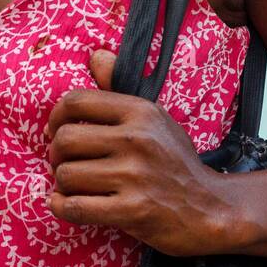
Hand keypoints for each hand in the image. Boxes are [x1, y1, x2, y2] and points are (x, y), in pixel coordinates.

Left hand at [44, 49, 238, 256]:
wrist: (210, 208)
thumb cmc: (175, 162)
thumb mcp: (155, 118)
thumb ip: (119, 89)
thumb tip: (96, 56)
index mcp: (141, 111)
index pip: (76, 101)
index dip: (55, 117)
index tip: (56, 132)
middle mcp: (137, 140)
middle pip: (65, 139)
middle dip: (56, 154)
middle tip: (65, 163)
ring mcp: (135, 176)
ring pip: (67, 174)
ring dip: (62, 183)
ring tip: (74, 185)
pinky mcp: (133, 211)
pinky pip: (76, 207)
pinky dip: (61, 206)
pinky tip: (64, 203)